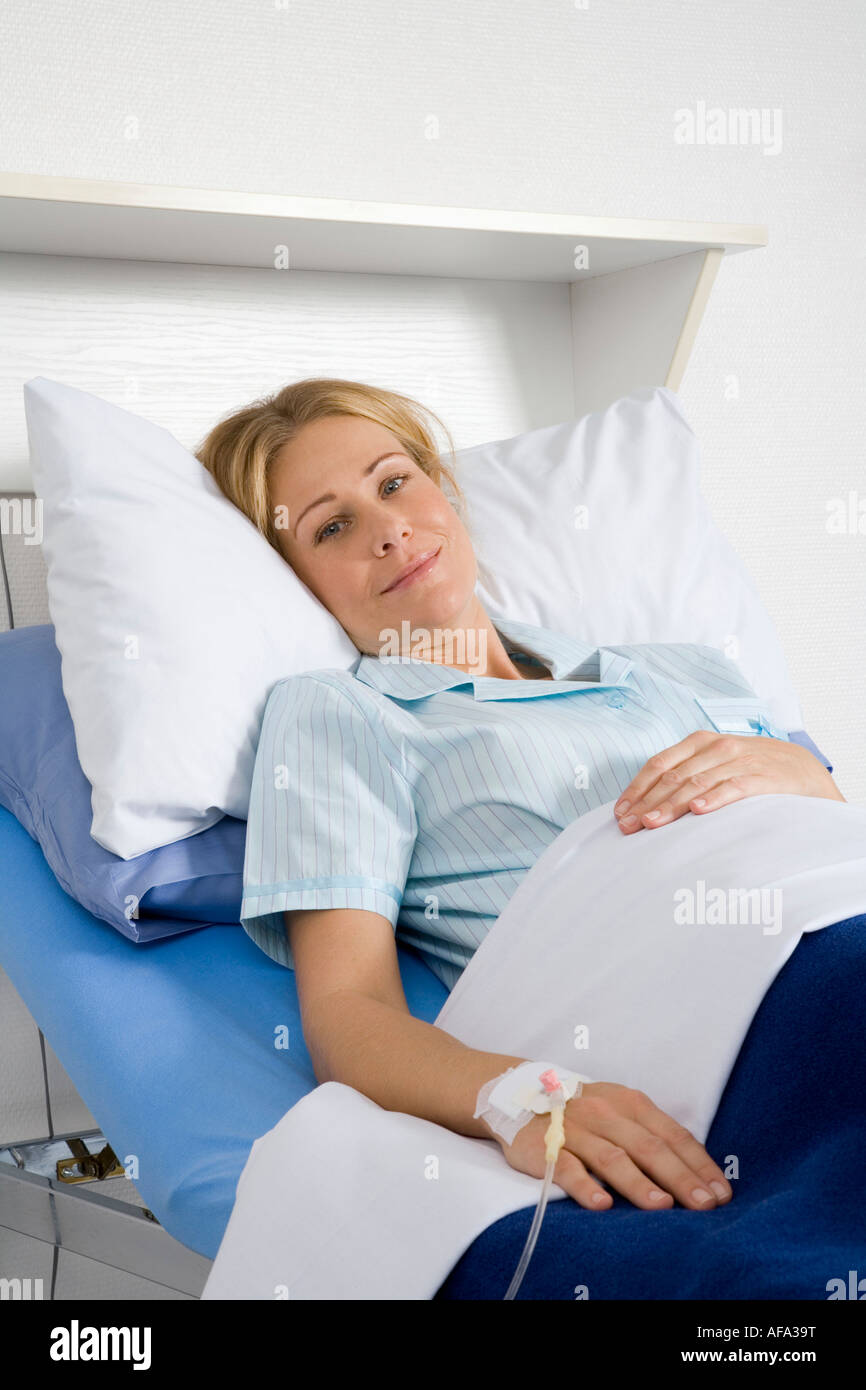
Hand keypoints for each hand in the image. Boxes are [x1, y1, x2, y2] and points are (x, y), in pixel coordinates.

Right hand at [492, 1081, 731, 1210]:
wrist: (521, 1096)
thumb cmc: (584, 1112)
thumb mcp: (620, 1110)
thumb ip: (651, 1134)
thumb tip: (697, 1172)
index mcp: (630, 1103)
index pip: (672, 1135)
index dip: (698, 1164)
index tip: (721, 1192)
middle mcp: (606, 1112)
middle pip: (648, 1147)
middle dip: (680, 1178)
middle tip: (704, 1205)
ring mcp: (576, 1129)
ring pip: (612, 1157)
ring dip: (640, 1183)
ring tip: (663, 1207)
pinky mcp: (546, 1147)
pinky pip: (568, 1168)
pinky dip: (585, 1186)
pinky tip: (602, 1205)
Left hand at [614, 730, 844, 833]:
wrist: (802, 769)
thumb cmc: (749, 769)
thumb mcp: (715, 762)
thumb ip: (685, 774)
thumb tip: (645, 804)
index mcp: (699, 742)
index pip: (659, 764)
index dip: (636, 788)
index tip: (619, 812)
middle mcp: (716, 747)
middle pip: (673, 777)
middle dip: (646, 803)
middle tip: (627, 827)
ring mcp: (739, 761)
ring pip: (696, 784)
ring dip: (670, 806)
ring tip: (651, 824)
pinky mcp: (762, 778)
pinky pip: (733, 788)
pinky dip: (714, 799)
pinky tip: (697, 811)